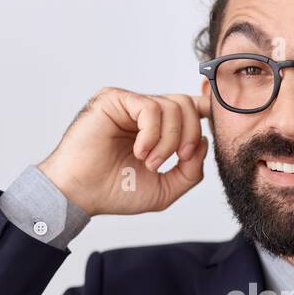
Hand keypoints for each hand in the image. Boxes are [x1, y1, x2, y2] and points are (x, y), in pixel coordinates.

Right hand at [37, 88, 211, 215]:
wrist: (80, 194)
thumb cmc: (115, 192)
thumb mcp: (165, 189)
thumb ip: (191, 170)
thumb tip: (203, 142)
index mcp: (156, 129)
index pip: (189, 109)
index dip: (206, 113)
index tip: (213, 131)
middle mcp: (143, 113)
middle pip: (186, 105)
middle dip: (190, 135)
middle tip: (178, 160)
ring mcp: (129, 104)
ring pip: (172, 106)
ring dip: (169, 140)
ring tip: (150, 162)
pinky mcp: (114, 99)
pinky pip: (150, 107)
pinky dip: (152, 134)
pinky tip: (140, 151)